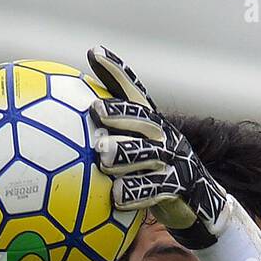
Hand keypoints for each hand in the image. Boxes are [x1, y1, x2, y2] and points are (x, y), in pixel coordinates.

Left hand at [84, 45, 260, 260]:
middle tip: (95, 111)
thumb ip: (107, 141)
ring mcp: (175, 161)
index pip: (133, 92)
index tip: (94, 52)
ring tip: (102, 157)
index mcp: (152, 125)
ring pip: (150, 153)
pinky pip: (158, 189)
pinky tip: (116, 196)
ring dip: (126, 153)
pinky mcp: (181, 188)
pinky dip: (136, 192)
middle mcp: (165, 137)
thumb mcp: (133, 159)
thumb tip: (62, 133)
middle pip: (143, 119)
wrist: (198, 208)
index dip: (116, 71)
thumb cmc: (153, 178)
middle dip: (119, 112)